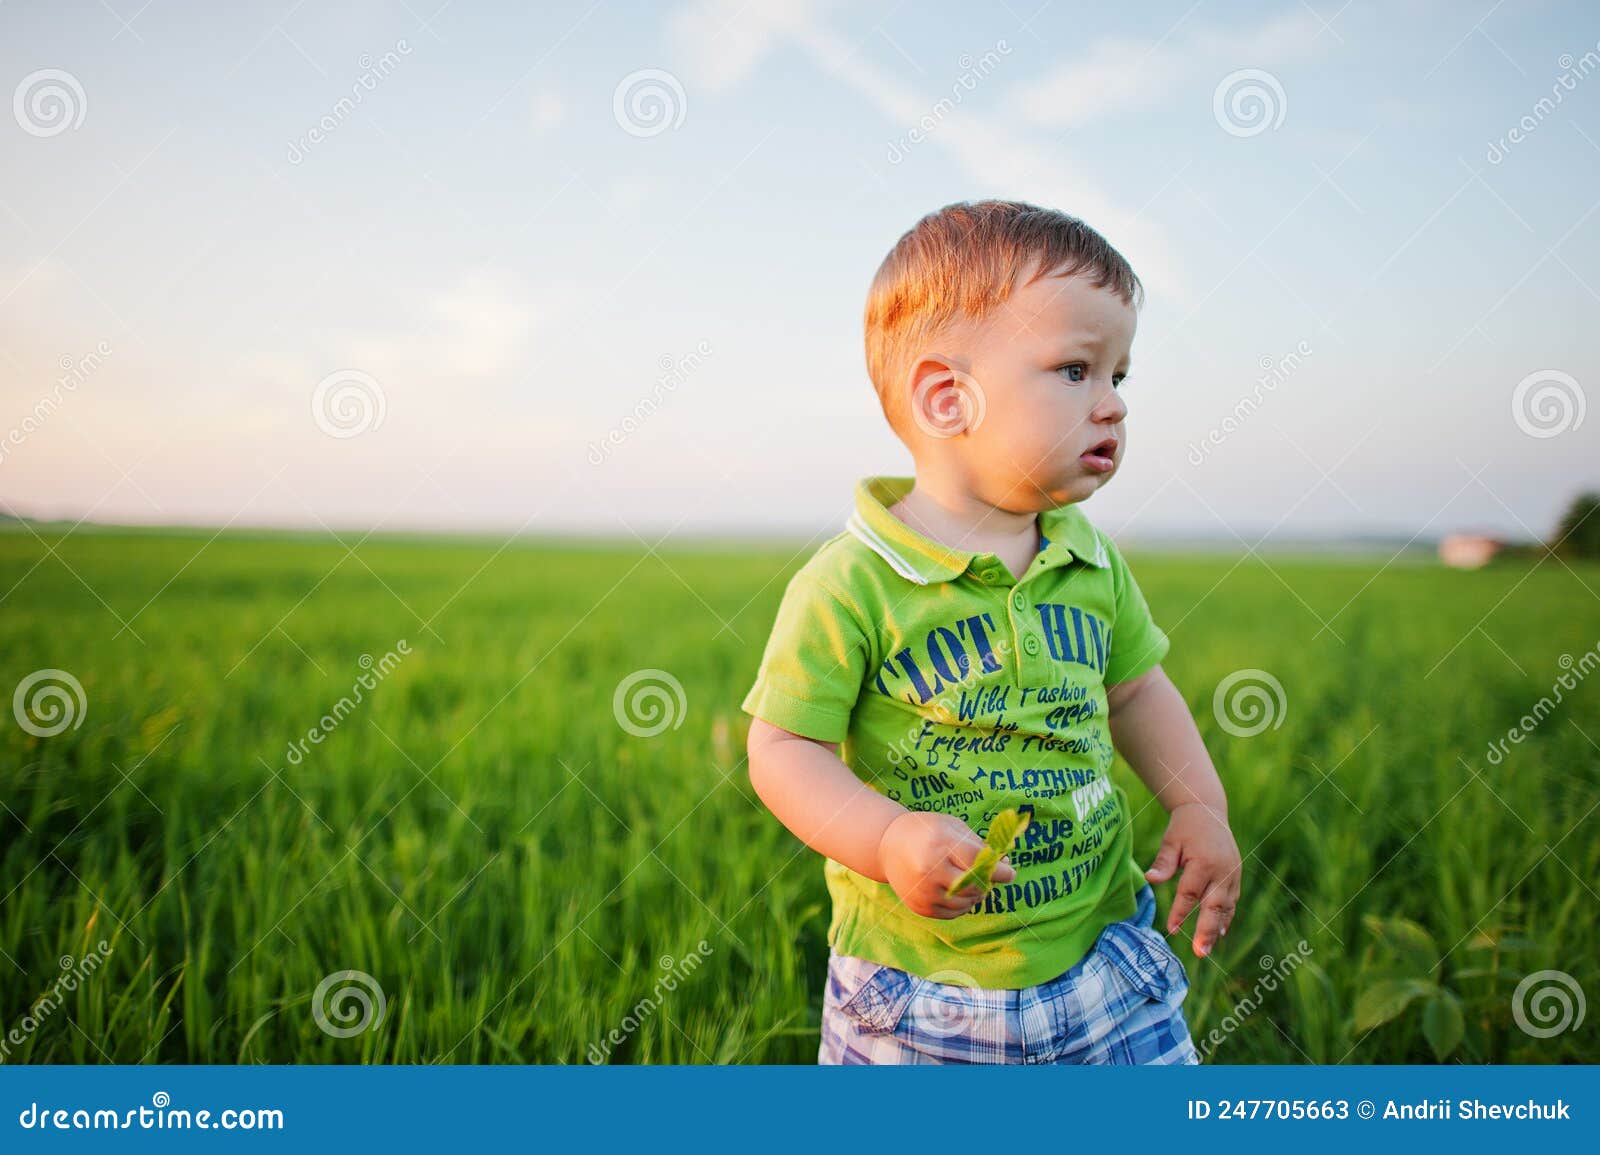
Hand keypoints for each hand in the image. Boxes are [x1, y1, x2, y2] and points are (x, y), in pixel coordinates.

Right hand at [878, 812, 1015, 918]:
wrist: (886, 845)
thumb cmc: (926, 831)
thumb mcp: (952, 827)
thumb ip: (979, 845)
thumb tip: (1006, 864)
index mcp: (940, 845)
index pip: (979, 863)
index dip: (999, 870)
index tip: (1010, 873)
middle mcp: (931, 870)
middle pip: (976, 886)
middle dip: (988, 882)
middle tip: (988, 875)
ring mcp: (924, 892)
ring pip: (966, 903)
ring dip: (976, 895)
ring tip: (971, 882)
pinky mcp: (920, 907)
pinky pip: (953, 913)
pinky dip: (962, 905)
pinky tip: (958, 892)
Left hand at [1143, 802, 1240, 957]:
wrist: (1207, 811)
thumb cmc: (1184, 827)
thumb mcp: (1171, 841)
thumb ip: (1163, 862)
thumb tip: (1149, 880)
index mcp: (1204, 862)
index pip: (1190, 893)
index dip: (1180, 912)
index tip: (1171, 929)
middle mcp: (1223, 870)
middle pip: (1214, 905)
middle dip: (1206, 930)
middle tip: (1199, 952)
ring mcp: (1232, 874)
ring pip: (1226, 906)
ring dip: (1217, 929)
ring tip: (1206, 949)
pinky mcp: (1236, 876)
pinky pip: (1232, 901)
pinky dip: (1226, 917)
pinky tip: (1219, 933)